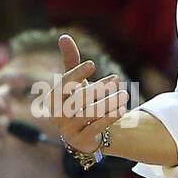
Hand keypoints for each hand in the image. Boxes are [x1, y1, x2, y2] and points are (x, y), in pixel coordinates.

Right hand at [56, 33, 128, 155]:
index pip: (63, 84)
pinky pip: (95, 129)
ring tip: (124, 94)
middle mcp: (56, 115)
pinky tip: (121, 109)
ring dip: (108, 103)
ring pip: (89, 114)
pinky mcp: (80, 142)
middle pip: (78, 99)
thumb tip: (63, 36)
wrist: (85, 133)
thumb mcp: (76, 82)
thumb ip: (70, 60)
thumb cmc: (80, 101)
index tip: (92, 64)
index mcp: (53, 98)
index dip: (77, 74)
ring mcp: (67, 130)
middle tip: (117, 78)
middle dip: (99, 88)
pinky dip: (109, 118)